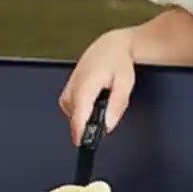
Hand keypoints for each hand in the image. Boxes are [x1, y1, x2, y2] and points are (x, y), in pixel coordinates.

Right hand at [58, 28, 135, 144]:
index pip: (78, 118)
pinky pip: (72, 111)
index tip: (85, 145)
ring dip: (88, 116)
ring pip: (74, 117)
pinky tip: (94, 100)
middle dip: (91, 124)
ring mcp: (67, 90)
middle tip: (107, 112)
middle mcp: (72, 88)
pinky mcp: (66, 92)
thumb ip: (117, 105)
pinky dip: (83, 111)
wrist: (110, 47)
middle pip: (76, 120)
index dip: (81, 134)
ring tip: (102, 100)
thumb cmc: (118, 62)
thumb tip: (108, 126)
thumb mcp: (125, 83)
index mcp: (85, 86)